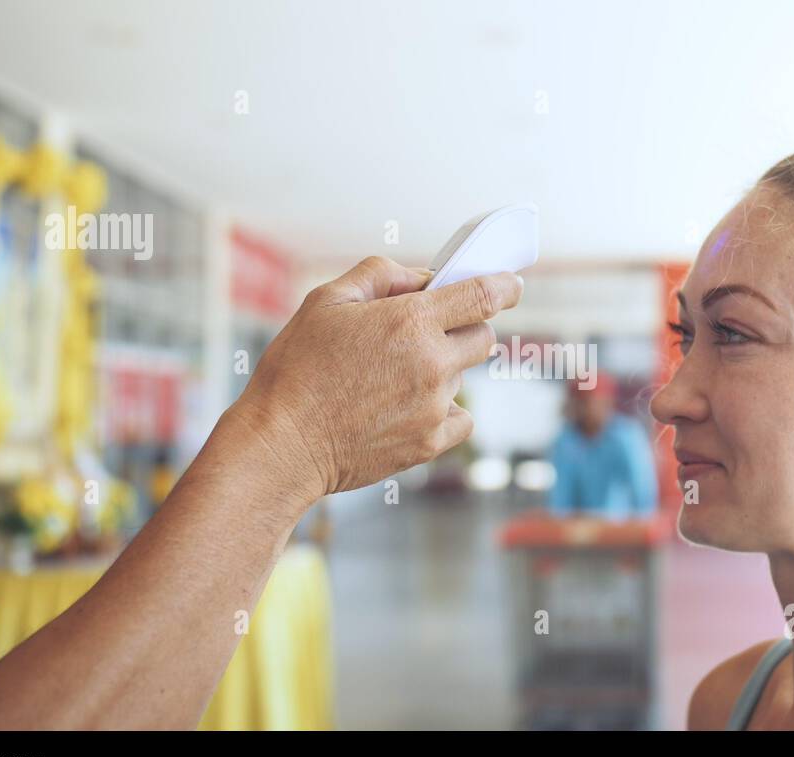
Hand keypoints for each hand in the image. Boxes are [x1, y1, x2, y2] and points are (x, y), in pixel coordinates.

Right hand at [225, 256, 521, 508]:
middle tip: (427, 335)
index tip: (511, 285)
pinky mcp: (431, 443)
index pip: (484, 295)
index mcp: (411, 320)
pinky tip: (405, 409)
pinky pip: (460, 418)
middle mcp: (433, 363)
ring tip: (391, 381)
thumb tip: (421, 278)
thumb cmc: (296, 369)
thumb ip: (380, 275)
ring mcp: (435, 406)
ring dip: (441, 372)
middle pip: (484, 337)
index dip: (504, 286)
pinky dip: (443, 411)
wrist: (282, 444)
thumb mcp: (326, 301)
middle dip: (464, 328)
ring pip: (463, 378)